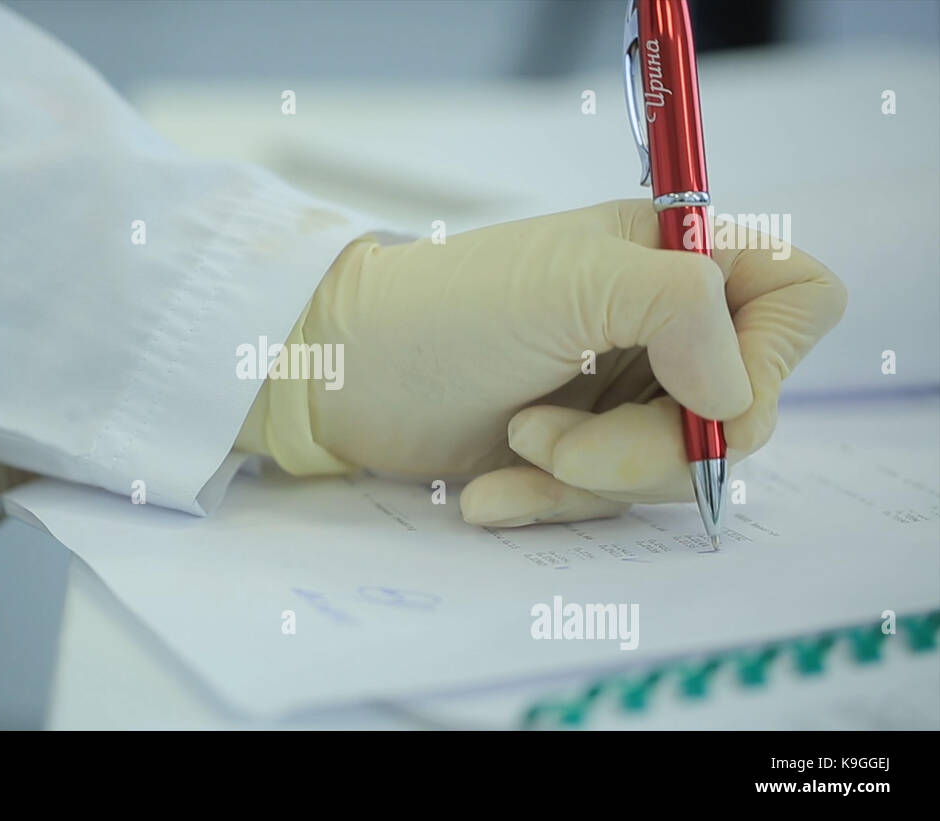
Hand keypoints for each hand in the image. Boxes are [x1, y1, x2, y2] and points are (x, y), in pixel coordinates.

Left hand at [238, 199, 846, 526]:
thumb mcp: (568, 283)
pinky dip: (551, 503)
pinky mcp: (581, 448)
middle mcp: (663, 323)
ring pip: (674, 470)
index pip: (798, 299)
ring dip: (585, 477)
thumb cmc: (444, 310)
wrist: (339, 376)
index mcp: (674, 258)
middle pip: (737, 412)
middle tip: (549, 437)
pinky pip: (608, 501)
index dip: (766, 359)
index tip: (693, 390)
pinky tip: (488, 494)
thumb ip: (682, 306)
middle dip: (643, 447)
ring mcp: (624, 390)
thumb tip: (736, 396)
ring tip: (510, 442)